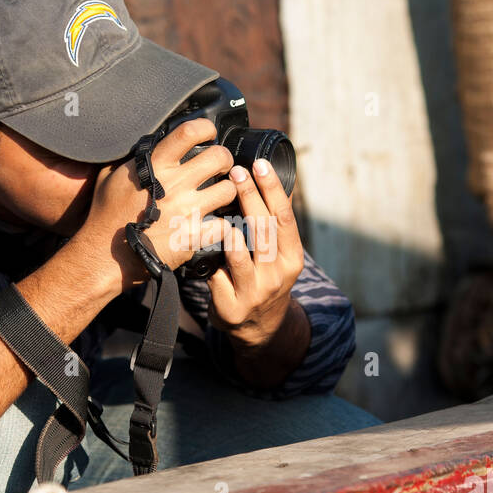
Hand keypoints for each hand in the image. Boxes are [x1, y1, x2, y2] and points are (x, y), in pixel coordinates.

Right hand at [71, 118, 237, 292]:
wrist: (104, 256)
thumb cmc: (105, 216)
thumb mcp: (109, 176)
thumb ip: (129, 159)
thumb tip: (140, 145)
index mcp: (155, 165)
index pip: (189, 132)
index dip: (205, 128)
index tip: (209, 134)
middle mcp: (175, 184)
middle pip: (219, 158)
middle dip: (225, 160)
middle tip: (220, 167)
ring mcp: (186, 211)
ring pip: (229, 190)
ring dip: (227, 192)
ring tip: (219, 196)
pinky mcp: (192, 237)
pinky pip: (224, 225)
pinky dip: (222, 225)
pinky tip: (214, 225)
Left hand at [207, 158, 305, 350]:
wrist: (260, 327)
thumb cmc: (265, 279)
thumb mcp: (279, 256)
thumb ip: (273, 227)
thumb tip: (266, 179)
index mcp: (292, 257)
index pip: (284, 217)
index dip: (272, 189)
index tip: (260, 164)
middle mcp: (277, 275)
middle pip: (263, 230)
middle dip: (250, 197)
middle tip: (236, 171)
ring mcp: (254, 292)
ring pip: (238, 254)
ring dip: (227, 227)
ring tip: (218, 205)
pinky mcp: (231, 306)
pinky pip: (216, 275)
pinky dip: (209, 258)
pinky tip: (200, 241)